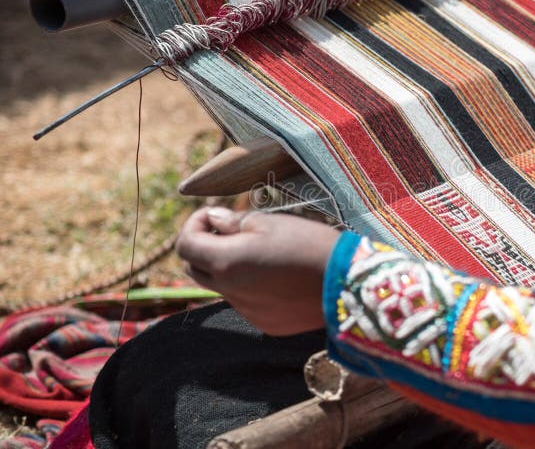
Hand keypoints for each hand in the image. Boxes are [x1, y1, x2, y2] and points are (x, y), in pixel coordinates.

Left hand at [175, 207, 340, 335]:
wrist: (344, 283)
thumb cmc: (308, 244)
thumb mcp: (270, 222)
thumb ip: (233, 222)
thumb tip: (213, 220)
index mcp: (225, 261)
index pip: (185, 244)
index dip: (194, 224)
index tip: (215, 216)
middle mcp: (229, 291)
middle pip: (194, 268)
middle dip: (204, 247)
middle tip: (231, 232)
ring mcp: (246, 310)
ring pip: (222, 286)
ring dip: (229, 267)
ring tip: (262, 254)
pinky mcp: (264, 323)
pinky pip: (245, 302)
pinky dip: (251, 287)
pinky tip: (280, 277)